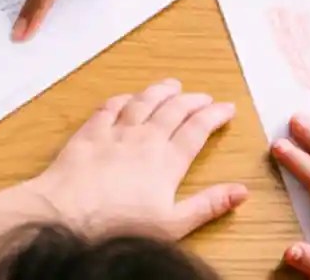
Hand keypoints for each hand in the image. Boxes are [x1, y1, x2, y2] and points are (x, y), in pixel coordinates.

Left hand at [28, 79, 245, 238]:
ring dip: (160, 91)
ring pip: (142, 102)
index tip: (227, 108)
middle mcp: (144, 139)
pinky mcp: (89, 133)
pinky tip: (128, 97)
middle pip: (173, 110)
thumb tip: (242, 191)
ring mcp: (115, 133)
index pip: (197, 130)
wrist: (67, 214)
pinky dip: (123, 99)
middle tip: (204, 96)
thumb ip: (208, 205)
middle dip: (192, 100)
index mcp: (167, 161)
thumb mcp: (173, 224)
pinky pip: (109, 107)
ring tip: (172, 85)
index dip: (214, 116)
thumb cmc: (120, 226)